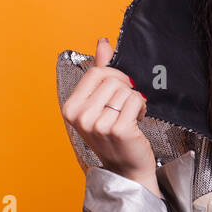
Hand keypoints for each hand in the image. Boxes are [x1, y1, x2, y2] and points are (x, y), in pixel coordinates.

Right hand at [61, 37, 159, 194]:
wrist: (126, 168)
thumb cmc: (113, 137)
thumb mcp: (100, 103)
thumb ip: (101, 72)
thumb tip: (103, 43)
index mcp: (71, 108)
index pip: (96, 72)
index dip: (114, 76)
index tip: (119, 89)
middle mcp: (81, 117)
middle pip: (112, 80)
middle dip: (126, 89)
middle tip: (126, 107)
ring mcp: (98, 125)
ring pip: (125, 90)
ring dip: (134, 101)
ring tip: (129, 116)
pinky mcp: (119, 130)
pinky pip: (135, 100)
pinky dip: (141, 108)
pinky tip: (136, 121)